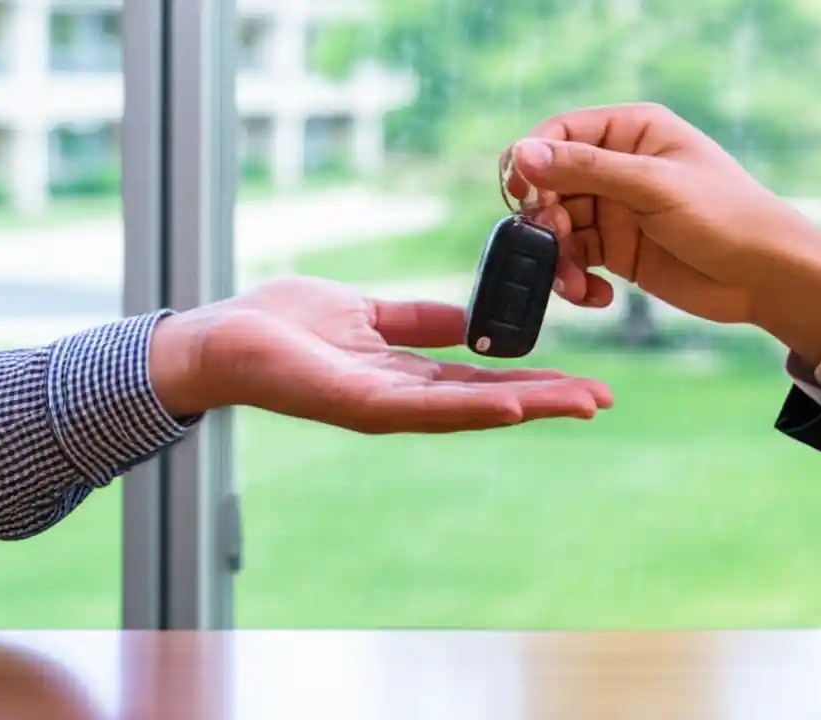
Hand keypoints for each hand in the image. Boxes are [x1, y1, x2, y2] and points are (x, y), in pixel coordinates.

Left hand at [147, 277, 611, 431]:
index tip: (583, 384)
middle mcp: (399, 399)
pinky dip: (468, 408)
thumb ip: (413, 319)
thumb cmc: (280, 324)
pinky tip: (510, 404)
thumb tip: (464, 321)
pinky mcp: (355, 403)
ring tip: (578, 402)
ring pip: (465, 409)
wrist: (217, 336)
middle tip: (603, 402)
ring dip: (525, 406)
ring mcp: (380, 406)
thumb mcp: (364, 311)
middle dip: (545, 401)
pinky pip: (420, 406)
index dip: (533, 383)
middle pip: (486, 402)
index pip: (481, 383)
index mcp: (403, 375)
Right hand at [504, 103, 820, 365]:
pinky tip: (597, 296)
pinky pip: (576, 261)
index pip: (560, 133)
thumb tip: (522, 153)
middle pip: (551, 185)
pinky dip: (575, 280)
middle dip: (545, 219)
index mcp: (632, 131)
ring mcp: (617, 211)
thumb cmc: (726, 217)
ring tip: (574, 285)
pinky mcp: (619, 251)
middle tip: (555, 245)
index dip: (533, 161)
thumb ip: (587, 169)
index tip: (522, 195)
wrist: (768, 278)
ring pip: (559, 228)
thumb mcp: (653, 187)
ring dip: (558, 258)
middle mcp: (619, 167)